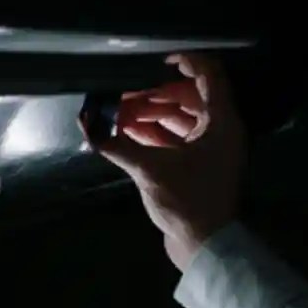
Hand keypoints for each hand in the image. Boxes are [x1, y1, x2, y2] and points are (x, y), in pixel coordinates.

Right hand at [97, 53, 245, 270]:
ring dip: (152, 113)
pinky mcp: (199, 165)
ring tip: (119, 110)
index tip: (155, 62)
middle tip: (124, 92)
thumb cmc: (186, 202)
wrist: (206, 246)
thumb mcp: (149, 170)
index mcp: (221, 122)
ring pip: (181, 118)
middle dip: (155, 92)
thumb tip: (86, 122)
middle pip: (189, 96)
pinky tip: (126, 131)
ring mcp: (211, 148)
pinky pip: (178, 138)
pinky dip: (155, 133)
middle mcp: (220, 130)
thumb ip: (116, 143)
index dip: (185, 61)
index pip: (209, 74)